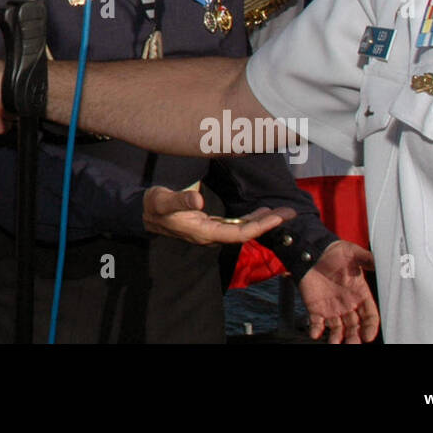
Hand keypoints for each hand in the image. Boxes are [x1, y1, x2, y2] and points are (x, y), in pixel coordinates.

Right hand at [143, 186, 295, 244]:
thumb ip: (180, 199)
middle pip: (245, 232)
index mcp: (204, 232)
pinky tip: (261, 212)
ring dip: (262, 221)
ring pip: (242, 229)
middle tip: (289, 212)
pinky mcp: (210, 225)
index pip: (238, 233)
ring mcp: (211, 231)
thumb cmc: (154, 206)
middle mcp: (210, 235)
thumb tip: (198, 198)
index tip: (277, 217)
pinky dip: (250, 219)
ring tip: (281, 212)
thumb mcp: (163, 200)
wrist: (143, 212)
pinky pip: (236, 225)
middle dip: (268, 223)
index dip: (259, 226)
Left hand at [297, 240, 378, 342]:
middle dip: (355, 338)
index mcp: (360, 295)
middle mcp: (348, 306)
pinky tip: (315, 334)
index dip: (370, 327)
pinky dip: (316, 330)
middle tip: (353, 343)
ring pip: (338, 330)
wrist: (312, 250)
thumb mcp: (352, 253)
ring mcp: (332, 309)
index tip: (368, 335)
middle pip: (355, 328)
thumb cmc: (334, 252)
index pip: (370, 316)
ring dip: (338, 339)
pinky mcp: (316, 309)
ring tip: (335, 344)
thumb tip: (381, 262)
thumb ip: (367, 259)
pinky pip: (316, 324)